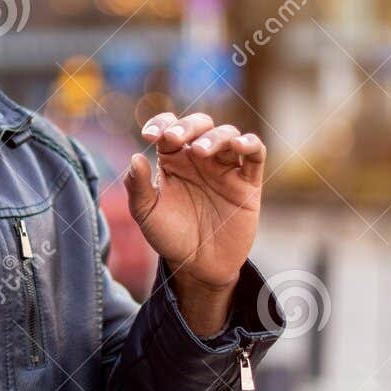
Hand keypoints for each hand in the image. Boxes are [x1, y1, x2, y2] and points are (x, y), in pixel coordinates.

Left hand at [125, 112, 264, 315]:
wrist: (198, 266)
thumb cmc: (170, 236)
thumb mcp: (146, 213)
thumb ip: (137, 186)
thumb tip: (134, 157)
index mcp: (173, 160)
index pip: (169, 129)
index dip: (160, 123)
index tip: (149, 135)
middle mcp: (200, 159)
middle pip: (199, 125)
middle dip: (187, 126)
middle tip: (173, 138)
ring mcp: (225, 168)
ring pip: (227, 134)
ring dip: (214, 136)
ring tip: (200, 151)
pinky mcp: (248, 183)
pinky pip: (256, 154)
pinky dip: (250, 143)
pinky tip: (238, 145)